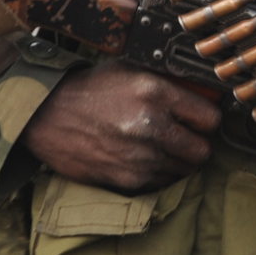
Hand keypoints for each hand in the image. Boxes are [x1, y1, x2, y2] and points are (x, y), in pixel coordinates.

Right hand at [18, 61, 221, 193]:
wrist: (44, 115)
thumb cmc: (90, 90)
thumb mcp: (132, 70)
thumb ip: (170, 84)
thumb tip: (206, 96)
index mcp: (155, 92)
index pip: (210, 118)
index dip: (206, 120)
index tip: (198, 121)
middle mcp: (151, 125)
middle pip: (202, 150)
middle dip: (195, 144)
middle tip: (182, 137)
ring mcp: (139, 156)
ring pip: (184, 170)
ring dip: (176, 161)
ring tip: (156, 146)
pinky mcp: (127, 179)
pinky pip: (161, 183)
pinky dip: (157, 174)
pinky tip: (140, 158)